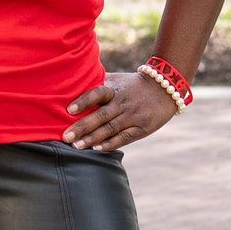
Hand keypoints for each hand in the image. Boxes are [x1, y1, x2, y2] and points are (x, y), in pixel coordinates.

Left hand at [62, 71, 177, 150]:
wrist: (164, 89)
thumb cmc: (131, 85)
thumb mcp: (116, 79)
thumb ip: (97, 83)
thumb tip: (70, 86)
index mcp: (115, 90)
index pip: (98, 93)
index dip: (83, 101)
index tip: (69, 110)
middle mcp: (123, 103)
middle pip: (101, 115)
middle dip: (82, 127)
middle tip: (66, 136)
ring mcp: (132, 117)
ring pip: (110, 129)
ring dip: (92, 139)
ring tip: (76, 146)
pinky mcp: (141, 129)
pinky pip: (123, 138)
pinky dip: (109, 144)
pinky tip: (96, 149)